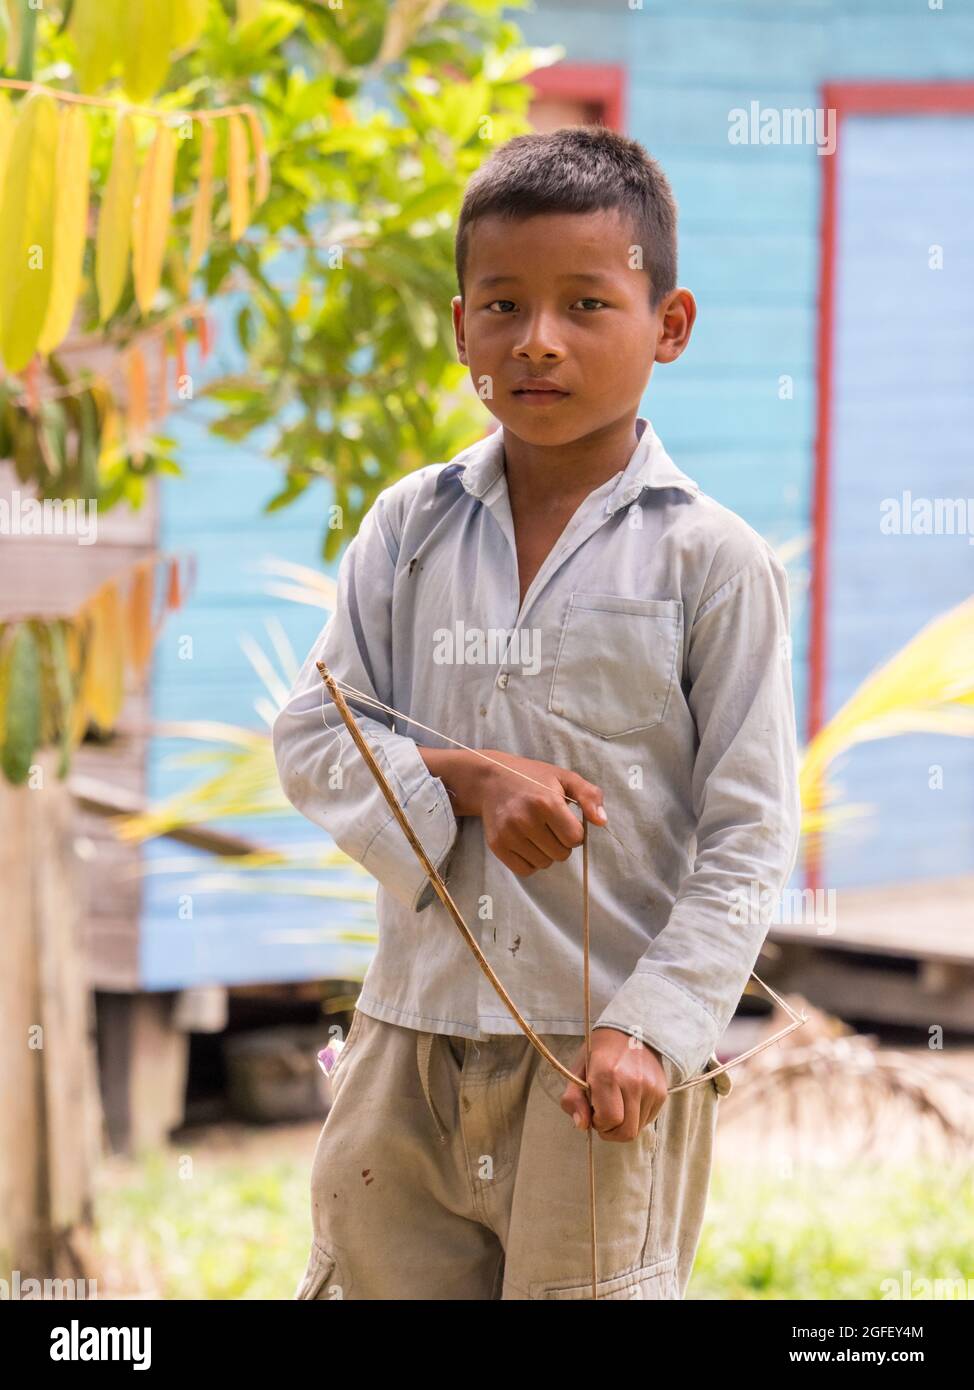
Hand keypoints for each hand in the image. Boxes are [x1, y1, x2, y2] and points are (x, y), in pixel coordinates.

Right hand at [473, 749, 606, 877]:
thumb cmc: (533, 778)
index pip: (575, 839)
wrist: (491, 780)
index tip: (565, 820)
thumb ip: (589, 796)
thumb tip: (602, 822)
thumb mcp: (564, 778)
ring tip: (537, 832)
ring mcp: (509, 834)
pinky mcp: (497, 846)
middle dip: (561, 843)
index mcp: (546, 802)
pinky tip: (527, 843)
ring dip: (546, 853)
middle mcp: (525, 820)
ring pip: (544, 864)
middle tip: (550, 826)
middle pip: (561, 854)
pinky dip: (531, 861)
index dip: (575, 832)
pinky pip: (525, 870)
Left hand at [560, 1028, 667, 1141]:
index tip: (594, 1112)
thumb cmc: (599, 1051)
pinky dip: (635, 1117)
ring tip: (617, 1105)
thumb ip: (573, 1099)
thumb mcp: (578, 1070)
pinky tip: (628, 1101)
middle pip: (626, 1131)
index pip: (609, 1120)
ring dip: (624, 1125)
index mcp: (608, 1074)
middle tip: (604, 1115)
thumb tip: (582, 1125)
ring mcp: (651, 1088)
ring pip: (638, 1128)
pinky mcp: (662, 1092)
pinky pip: (648, 1119)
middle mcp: (634, 1082)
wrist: (631, 1029)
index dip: (598, 1124)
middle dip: (611, 1131)